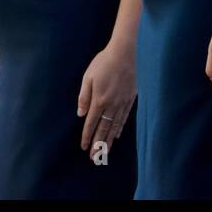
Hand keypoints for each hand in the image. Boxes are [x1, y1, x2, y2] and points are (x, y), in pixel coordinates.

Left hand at [78, 39, 136, 159]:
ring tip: (105, 152)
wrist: (125, 53)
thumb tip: (81, 114)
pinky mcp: (130, 98)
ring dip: (109, 140)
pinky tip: (117, 135)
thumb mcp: (88, 77)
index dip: (87, 136)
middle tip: (94, 158)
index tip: (84, 147)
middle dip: (98, 144)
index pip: (91, 123)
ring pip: (115, 126)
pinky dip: (120, 127)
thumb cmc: (104, 62)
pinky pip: (125, 117)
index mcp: (99, 99)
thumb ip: (83, 96)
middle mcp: (111, 104)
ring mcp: (122, 102)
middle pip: (103, 128)